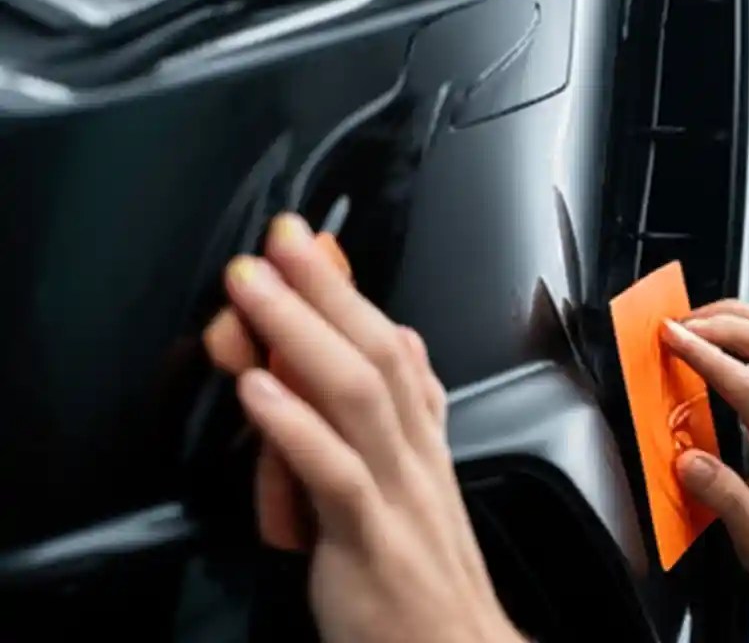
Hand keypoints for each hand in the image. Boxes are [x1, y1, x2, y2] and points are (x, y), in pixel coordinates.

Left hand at [206, 214, 520, 642]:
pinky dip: (295, 426)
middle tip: (277, 239)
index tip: (308, 245)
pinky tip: (260, 390)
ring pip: (358, 397)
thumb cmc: (424, 580)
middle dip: (325, 289)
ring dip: (301, 332)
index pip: (393, 349)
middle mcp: (414, 459)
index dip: (349, 292)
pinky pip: (336, 475)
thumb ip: (400, 422)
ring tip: (253, 289)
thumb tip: (400, 350)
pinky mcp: (371, 546)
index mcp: (421, 445)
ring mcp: (398, 498)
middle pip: (378, 354)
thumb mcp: (411, 490)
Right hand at [660, 301, 748, 608]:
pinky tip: (712, 345)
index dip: (705, 355)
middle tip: (677, 326)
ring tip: (692, 325)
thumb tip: (687, 459)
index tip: (672, 338)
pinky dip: (737, 337)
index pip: (747, 383)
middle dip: (723, 322)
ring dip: (734, 321)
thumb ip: (723, 496)